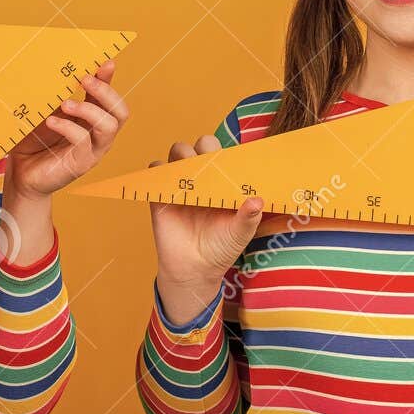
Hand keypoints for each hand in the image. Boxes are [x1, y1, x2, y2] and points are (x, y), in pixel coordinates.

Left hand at [5, 60, 127, 199]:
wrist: (21, 174)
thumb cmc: (32, 142)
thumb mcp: (42, 113)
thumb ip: (52, 96)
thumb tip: (50, 70)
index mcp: (91, 118)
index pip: (108, 95)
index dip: (109, 78)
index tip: (105, 61)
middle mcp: (98, 133)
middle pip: (120, 111)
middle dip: (106, 92)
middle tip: (85, 80)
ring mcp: (93, 150)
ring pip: (110, 126)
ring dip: (90, 110)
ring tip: (66, 104)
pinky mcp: (81, 164)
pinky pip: (83, 142)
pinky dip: (68, 128)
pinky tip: (51, 122)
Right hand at [151, 132, 264, 323]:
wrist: (194, 269)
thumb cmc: (220, 248)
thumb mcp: (239, 233)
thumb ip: (248, 218)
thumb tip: (258, 201)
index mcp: (224, 182)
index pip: (226, 154)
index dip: (227, 151)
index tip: (228, 160)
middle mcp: (204, 177)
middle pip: (201, 145)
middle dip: (204, 147)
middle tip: (208, 164)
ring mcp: (182, 183)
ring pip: (178, 152)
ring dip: (182, 154)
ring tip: (189, 173)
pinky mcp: (161, 193)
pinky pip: (155, 171)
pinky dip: (158, 170)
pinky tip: (169, 184)